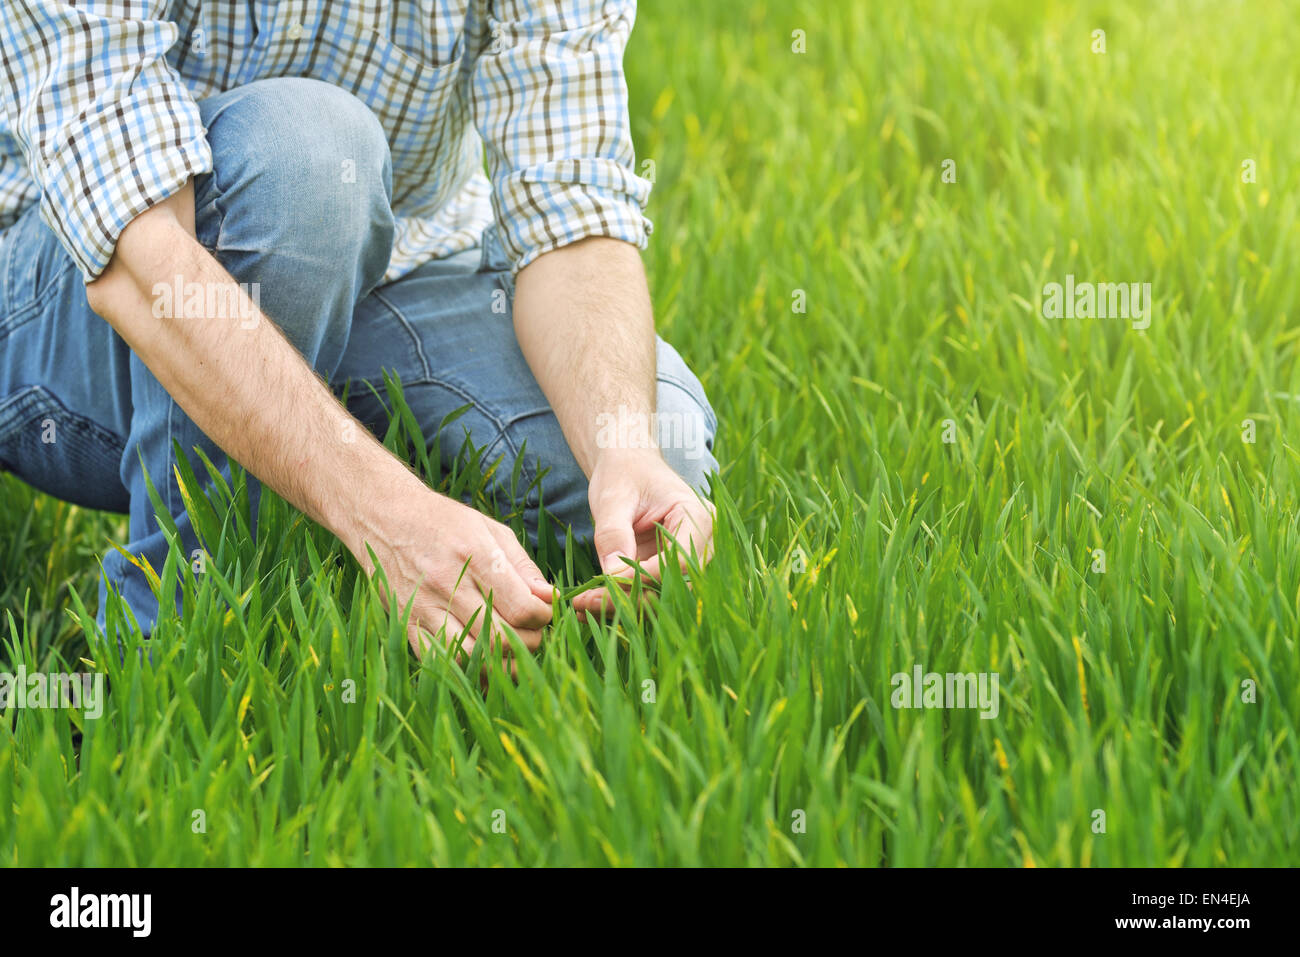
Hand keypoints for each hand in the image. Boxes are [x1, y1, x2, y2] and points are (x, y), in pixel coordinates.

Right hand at [343, 471, 553, 668]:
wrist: (383, 518)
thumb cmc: (445, 522)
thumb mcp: (491, 530)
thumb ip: (523, 567)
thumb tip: (550, 598)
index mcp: (473, 555)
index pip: (521, 608)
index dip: (543, 618)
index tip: (545, 612)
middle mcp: (446, 584)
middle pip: (500, 638)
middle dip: (529, 643)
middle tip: (535, 634)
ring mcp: (423, 607)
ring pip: (471, 657)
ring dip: (501, 662)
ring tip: (512, 649)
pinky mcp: (406, 624)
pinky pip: (441, 661)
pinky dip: (468, 668)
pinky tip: (484, 659)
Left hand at [574, 449, 714, 615]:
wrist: (627, 465)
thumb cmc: (624, 473)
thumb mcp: (613, 498)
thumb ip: (613, 533)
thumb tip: (611, 575)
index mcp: (697, 516)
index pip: (679, 560)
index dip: (644, 577)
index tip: (604, 584)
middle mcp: (702, 542)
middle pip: (672, 584)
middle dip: (628, 598)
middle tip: (584, 603)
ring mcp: (686, 558)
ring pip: (659, 594)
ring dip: (621, 605)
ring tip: (581, 606)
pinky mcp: (667, 569)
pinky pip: (648, 591)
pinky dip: (619, 599)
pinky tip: (590, 603)